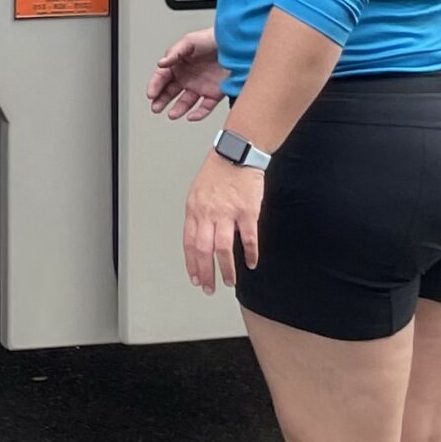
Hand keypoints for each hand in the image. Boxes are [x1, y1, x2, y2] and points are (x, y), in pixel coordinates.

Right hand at [146, 28, 225, 120]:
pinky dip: (199, 113)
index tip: (151, 94)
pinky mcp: (214, 94)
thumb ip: (174, 53)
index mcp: (178, 64)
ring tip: (172, 114)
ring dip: (178, 109)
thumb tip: (161, 63)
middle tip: (155, 108)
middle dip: (161, 100)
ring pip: (186, 102)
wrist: (235, 45)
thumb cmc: (211, 39)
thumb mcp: (189, 41)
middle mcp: (187, 77)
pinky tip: (192, 116)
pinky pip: (205, 107)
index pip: (162, 77)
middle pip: (170, 92)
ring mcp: (200, 86)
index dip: (155, 85)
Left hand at [182, 148, 263, 293]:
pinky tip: (252, 264)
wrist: (236, 153)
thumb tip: (198, 240)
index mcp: (193, 208)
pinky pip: (248, 239)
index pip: (188, 242)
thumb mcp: (198, 193)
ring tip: (229, 281)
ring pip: (223, 248)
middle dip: (206, 272)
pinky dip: (250, 254)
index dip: (191, 263)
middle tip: (210, 288)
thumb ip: (198, 216)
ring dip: (227, 269)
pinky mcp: (246, 211)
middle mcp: (207, 212)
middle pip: (203, 249)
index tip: (195, 278)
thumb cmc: (218, 173)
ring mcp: (227, 212)